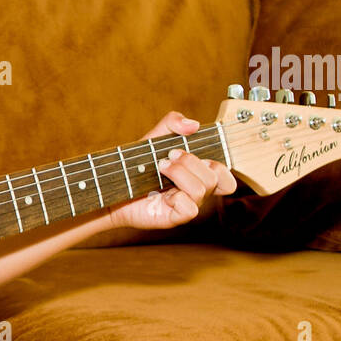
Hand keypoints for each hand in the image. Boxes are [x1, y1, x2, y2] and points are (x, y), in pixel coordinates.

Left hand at [108, 112, 237, 230]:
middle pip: (215, 177)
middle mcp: (196, 191)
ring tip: (160, 168)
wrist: (114, 186)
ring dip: (179, 173)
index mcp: (198, 175)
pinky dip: (178, 198)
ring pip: (201, 190)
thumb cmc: (137, 164)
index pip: (226, 176)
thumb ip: (173, 123)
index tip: (187, 151)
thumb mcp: (155, 137)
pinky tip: (162, 194)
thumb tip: (193, 125)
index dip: (217, 164)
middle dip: (190, 161)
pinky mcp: (174, 217)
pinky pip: (190, 210)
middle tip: (167, 157)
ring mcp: (186, 205)